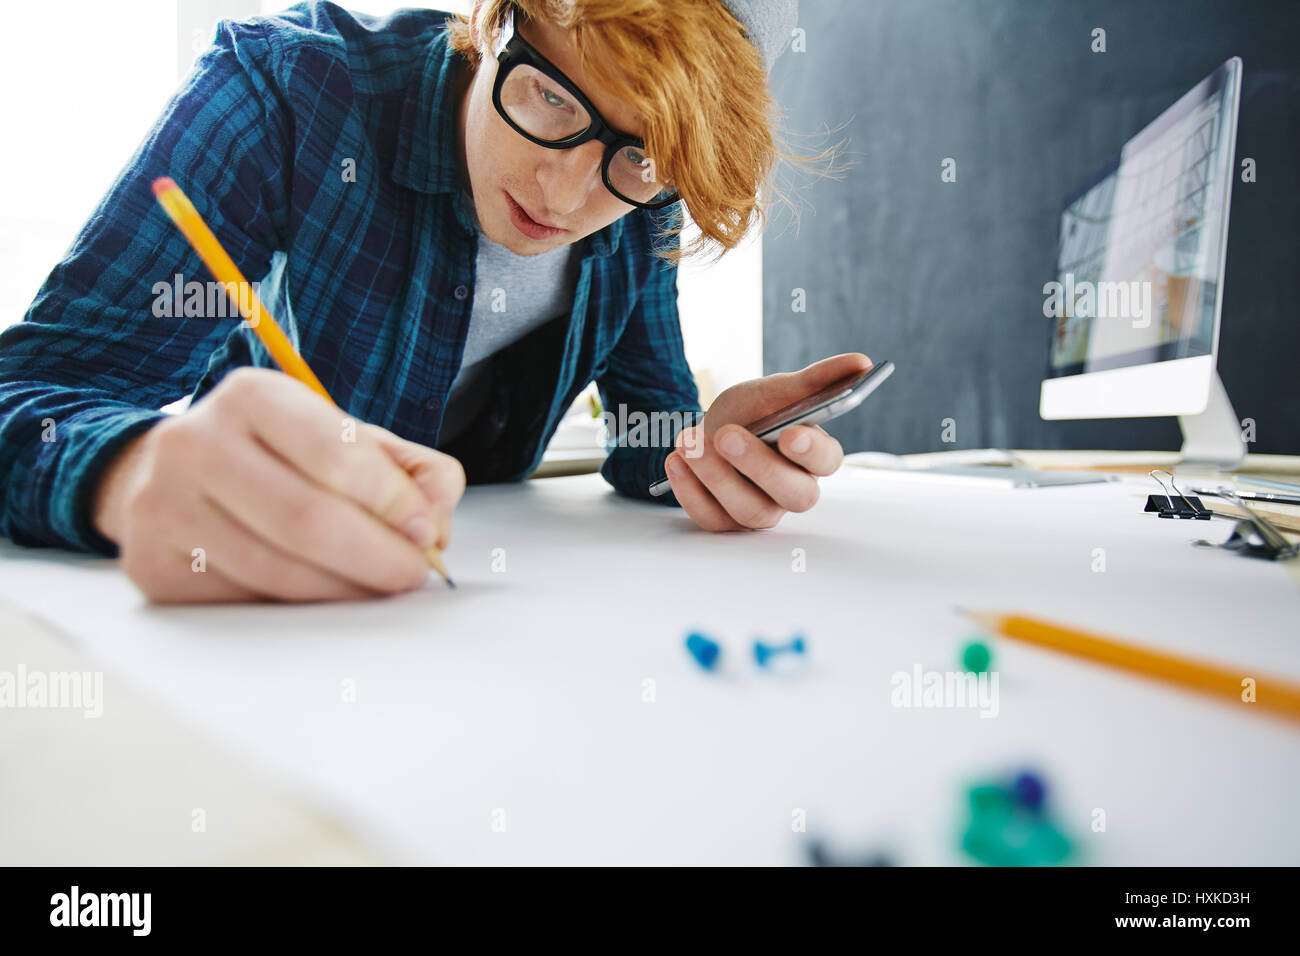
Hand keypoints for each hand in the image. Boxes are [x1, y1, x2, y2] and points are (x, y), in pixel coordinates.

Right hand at [93, 367, 464, 602]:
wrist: (167, 474)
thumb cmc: (277, 457)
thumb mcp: (345, 439)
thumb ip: (410, 470)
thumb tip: (438, 518)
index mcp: (251, 396)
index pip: (336, 454)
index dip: (394, 502)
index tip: (428, 532)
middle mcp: (194, 443)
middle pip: (307, 519)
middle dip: (378, 556)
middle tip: (414, 574)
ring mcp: (163, 507)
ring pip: (279, 571)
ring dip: (347, 591)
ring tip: (378, 587)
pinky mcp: (152, 566)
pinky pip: (248, 601)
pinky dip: (302, 608)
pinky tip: (325, 594)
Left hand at [663, 353, 870, 531]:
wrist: (710, 430)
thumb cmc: (753, 413)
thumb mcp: (778, 390)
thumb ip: (817, 380)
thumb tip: (862, 362)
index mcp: (814, 457)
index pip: (827, 463)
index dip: (812, 453)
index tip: (790, 434)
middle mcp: (792, 491)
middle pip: (791, 494)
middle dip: (758, 466)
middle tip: (726, 436)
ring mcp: (760, 510)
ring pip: (749, 510)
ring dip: (717, 477)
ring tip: (690, 442)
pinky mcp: (726, 521)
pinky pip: (711, 518)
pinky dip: (690, 490)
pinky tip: (676, 460)